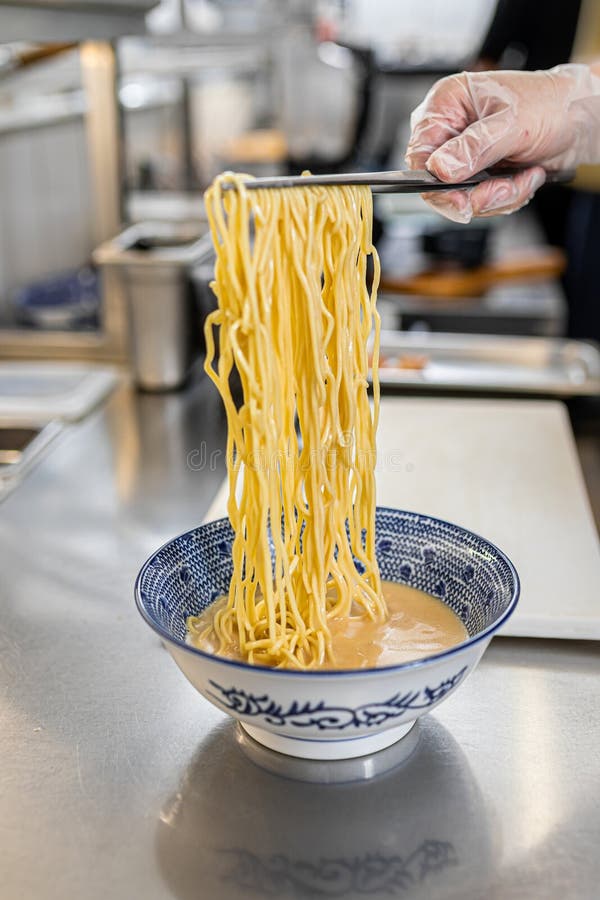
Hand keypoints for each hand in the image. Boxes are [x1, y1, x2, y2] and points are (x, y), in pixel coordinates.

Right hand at [405, 64, 599, 222]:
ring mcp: (464, 154)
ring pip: (462, 198)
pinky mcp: (478, 172)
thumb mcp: (513, 124)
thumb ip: (474, 147)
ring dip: (498, 197)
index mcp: (447, 104)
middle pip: (439, 183)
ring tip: (524, 176)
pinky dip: (505, 197)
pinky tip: (524, 177)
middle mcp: (450, 130)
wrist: (579, 119)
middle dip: (477, 194)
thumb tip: (440, 168)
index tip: (461, 200)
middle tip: (505, 188)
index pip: (419, 153)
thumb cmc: (550, 105)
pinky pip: (479, 201)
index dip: (435, 182)